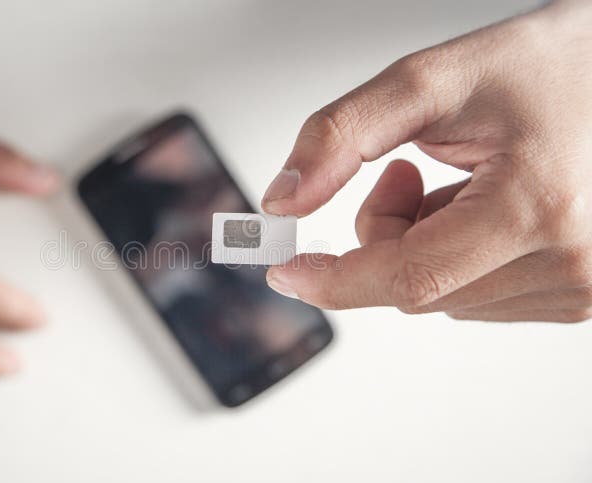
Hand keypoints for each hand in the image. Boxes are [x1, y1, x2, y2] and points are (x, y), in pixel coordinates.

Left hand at [261, 1, 591, 322]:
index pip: (407, 278)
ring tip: (464, 181)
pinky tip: (485, 209)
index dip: (334, 279)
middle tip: (405, 172)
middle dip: (386, 235)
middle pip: (415, 289)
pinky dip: (455, 258)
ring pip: (441, 297)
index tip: (286, 271)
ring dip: (423, 245)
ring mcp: (581, 286)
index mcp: (535, 207)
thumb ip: (343, 136)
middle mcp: (570, 261)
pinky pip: (475, 297)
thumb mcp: (431, 82)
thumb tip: (284, 199)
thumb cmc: (542, 68)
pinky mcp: (579, 295)